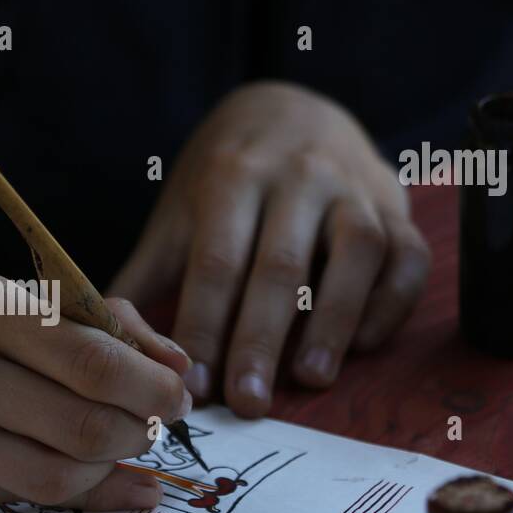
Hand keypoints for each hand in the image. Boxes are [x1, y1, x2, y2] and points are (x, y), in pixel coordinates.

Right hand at [0, 272, 190, 508]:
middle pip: (84, 424)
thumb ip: (86, 319)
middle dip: (144, 431)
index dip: (153, 385)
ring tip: (123, 447)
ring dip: (112, 469)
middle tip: (158, 422)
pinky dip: (77, 495)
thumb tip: (176, 366)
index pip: (91, 358)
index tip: (181, 391)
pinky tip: (106, 485)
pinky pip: (19, 498)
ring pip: (57, 476)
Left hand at [110, 81, 430, 417]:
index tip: (191, 386)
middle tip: (248, 403)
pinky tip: (362, 345)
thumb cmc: (223, 182)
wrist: (290, 109)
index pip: (216, 261)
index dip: (204, 326)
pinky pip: (407, 257)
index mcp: (231, 177)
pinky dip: (389, 304)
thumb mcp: (178, 215)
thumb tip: (106, 348)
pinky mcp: (398, 207)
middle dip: (261, 339)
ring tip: (310, 380)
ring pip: (355, 255)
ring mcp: (355, 188)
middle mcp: (298, 174)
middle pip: (281, 264)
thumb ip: (147, 279)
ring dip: (334, 322)